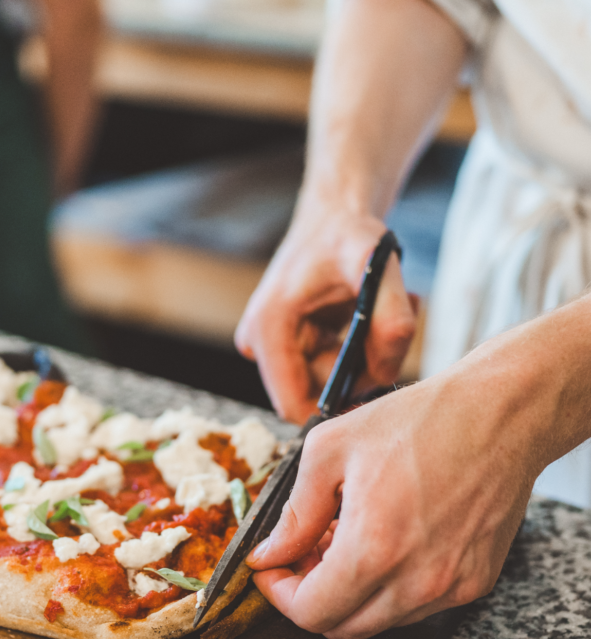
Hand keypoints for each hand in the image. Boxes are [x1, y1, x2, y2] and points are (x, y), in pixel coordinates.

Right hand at [235, 204, 418, 423]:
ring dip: (362, 359)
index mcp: (268, 329)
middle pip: (313, 394)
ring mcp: (270, 345)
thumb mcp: (377, 265)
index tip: (378, 391)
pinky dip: (355, 351)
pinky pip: (326, 368)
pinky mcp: (285, 344)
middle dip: (357, 375)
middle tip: (392, 335)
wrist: (335, 214)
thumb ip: (393, 320)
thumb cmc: (349, 234)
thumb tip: (386, 375)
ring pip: (325, 383)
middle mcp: (259, 342)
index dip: (335, 410)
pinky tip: (371, 316)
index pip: (293, 405)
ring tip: (388, 311)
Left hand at [246, 348, 543, 638]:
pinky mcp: (475, 583)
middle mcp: (417, 581)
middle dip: (311, 596)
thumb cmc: (421, 421)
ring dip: (350, 593)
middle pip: (341, 628)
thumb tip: (270, 554)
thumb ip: (295, 513)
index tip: (272, 570)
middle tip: (304, 553)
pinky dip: (390, 587)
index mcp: (374, 550)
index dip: (280, 595)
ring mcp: (451, 587)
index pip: (310, 613)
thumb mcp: (330, 450)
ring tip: (346, 539)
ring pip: (378, 622)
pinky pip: (416, 606)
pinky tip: (386, 542)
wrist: (501, 413)